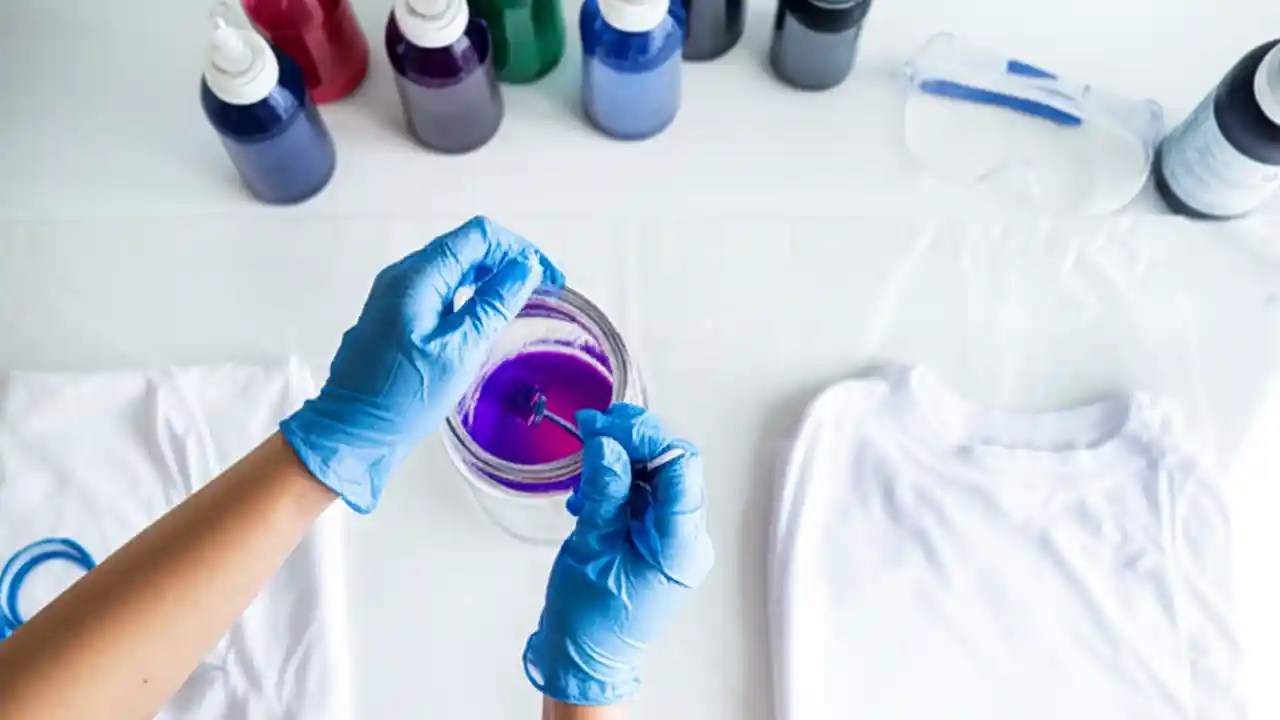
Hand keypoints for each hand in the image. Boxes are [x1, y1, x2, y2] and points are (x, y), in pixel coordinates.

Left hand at [280, 216, 563, 512]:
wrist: (352, 433)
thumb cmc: (401, 398)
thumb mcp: (460, 351)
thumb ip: (494, 304)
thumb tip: (524, 267)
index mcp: (418, 278)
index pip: (478, 236)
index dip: (519, 249)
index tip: (548, 277)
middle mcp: (403, 277)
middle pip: (466, 247)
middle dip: (508, 261)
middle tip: (543, 290)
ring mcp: (396, 295)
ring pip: (454, 269)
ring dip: (490, 278)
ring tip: (521, 303)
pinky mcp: (396, 316)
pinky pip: (440, 291)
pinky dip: (469, 295)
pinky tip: (486, 319)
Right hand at [524, 404, 713, 705]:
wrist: (584, 657)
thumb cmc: (589, 618)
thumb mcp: (590, 550)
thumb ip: (603, 495)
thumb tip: (607, 444)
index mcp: (680, 545)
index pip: (682, 468)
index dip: (647, 437)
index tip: (608, 426)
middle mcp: (685, 537)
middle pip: (674, 465)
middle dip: (633, 439)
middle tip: (594, 426)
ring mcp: (671, 536)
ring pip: (657, 474)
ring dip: (621, 457)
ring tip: (585, 458)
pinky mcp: (653, 536)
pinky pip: (643, 493)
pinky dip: (616, 479)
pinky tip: (588, 489)